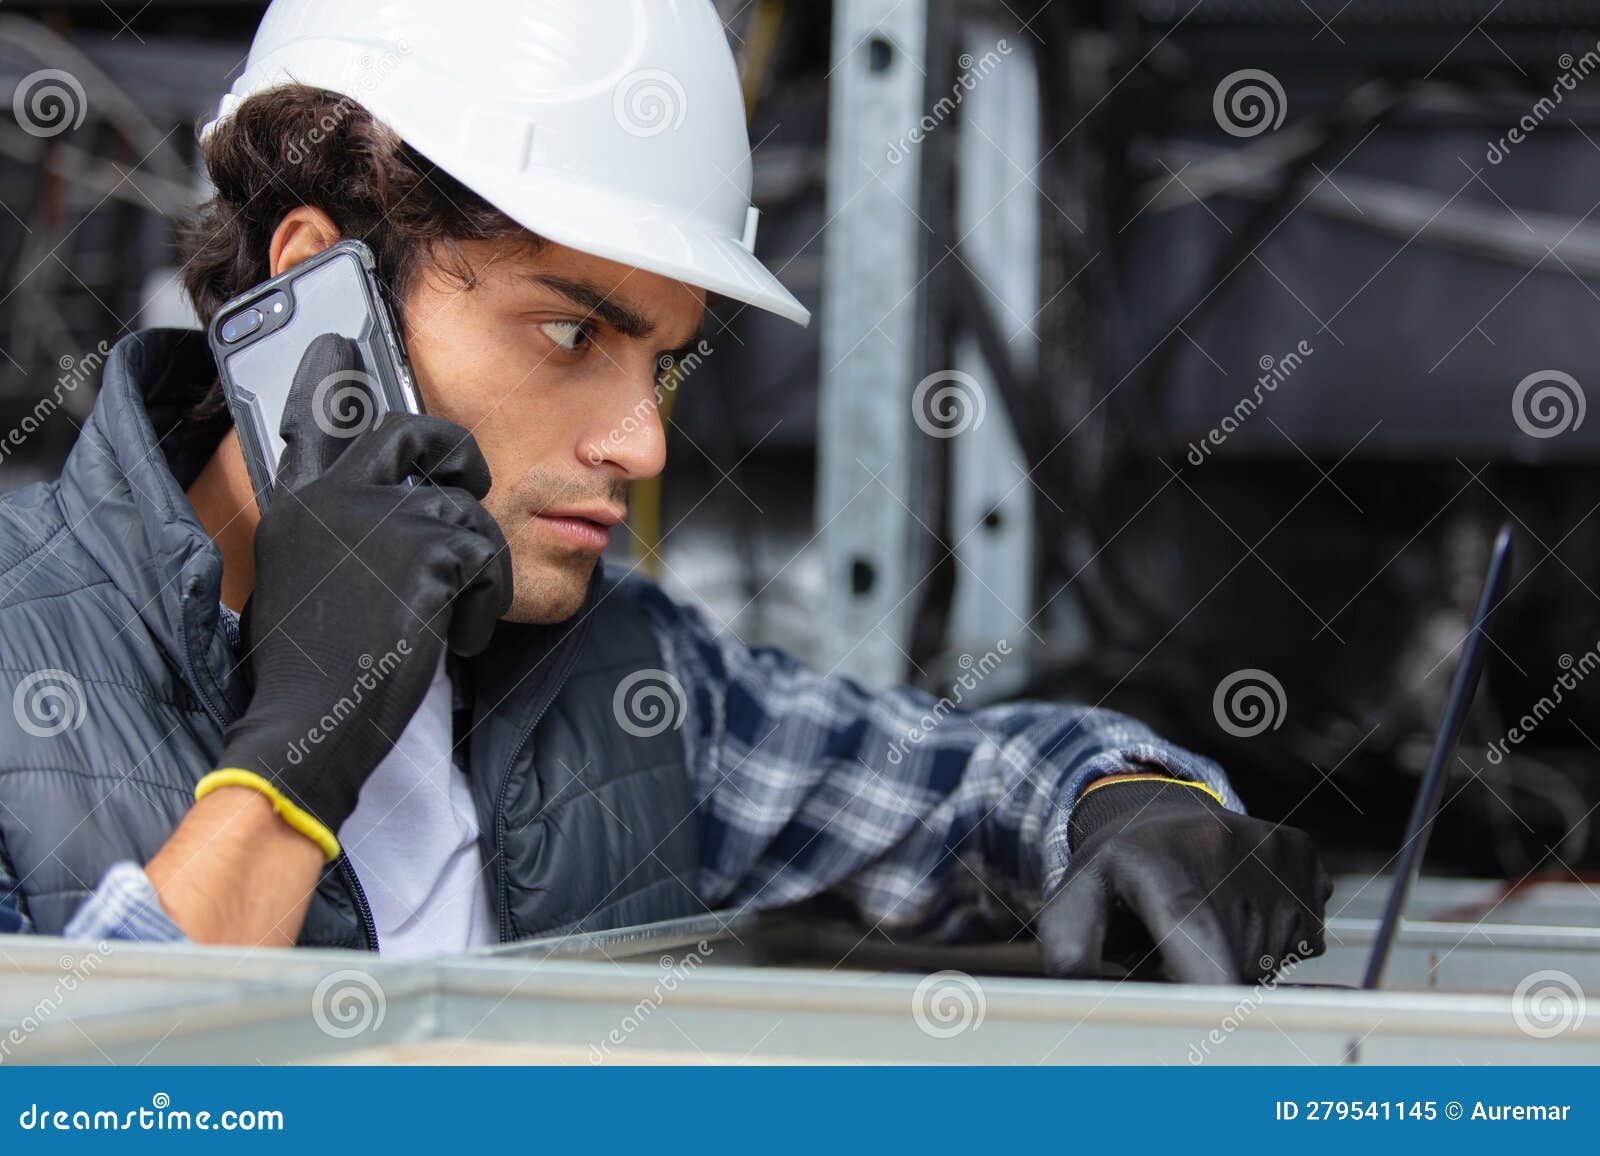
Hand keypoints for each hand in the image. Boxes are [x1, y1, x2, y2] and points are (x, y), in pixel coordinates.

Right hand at [210, 333, 511, 853]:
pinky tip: (448, 633)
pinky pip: (485, 557)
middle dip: (458, 458)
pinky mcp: (425, 550)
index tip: (340, 341)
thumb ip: (335, 526)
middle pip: (418, 433)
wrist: (308, 727)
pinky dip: (481, 602)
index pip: (317, 417)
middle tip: (467, 490)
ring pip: (468, 511)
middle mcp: (333, 495)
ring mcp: (379, 517)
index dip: (334, 377)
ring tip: (439, 615)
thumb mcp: (306, 578)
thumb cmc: (313, 666)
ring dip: (472, 567)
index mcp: (297, 501)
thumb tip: (379, 498)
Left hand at [1036, 777, 1333, 984]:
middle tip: (1175, 952)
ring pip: (1270, 961)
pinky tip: (1238, 909)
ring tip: (1203, 926)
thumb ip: (1071, 952)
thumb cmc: (1113, 881)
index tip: (1216, 1018)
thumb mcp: (1074, 907)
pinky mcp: (1299, 850)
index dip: (1207, 979)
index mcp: (1149, 858)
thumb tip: (1080, 995)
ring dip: (1239, 965)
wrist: (1156, 816)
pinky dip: (1275, 942)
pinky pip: (1304, 938)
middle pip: (1233, 966)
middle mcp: (1215, 840)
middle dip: (1207, 982)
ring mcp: (1264, 844)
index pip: (1190, 925)